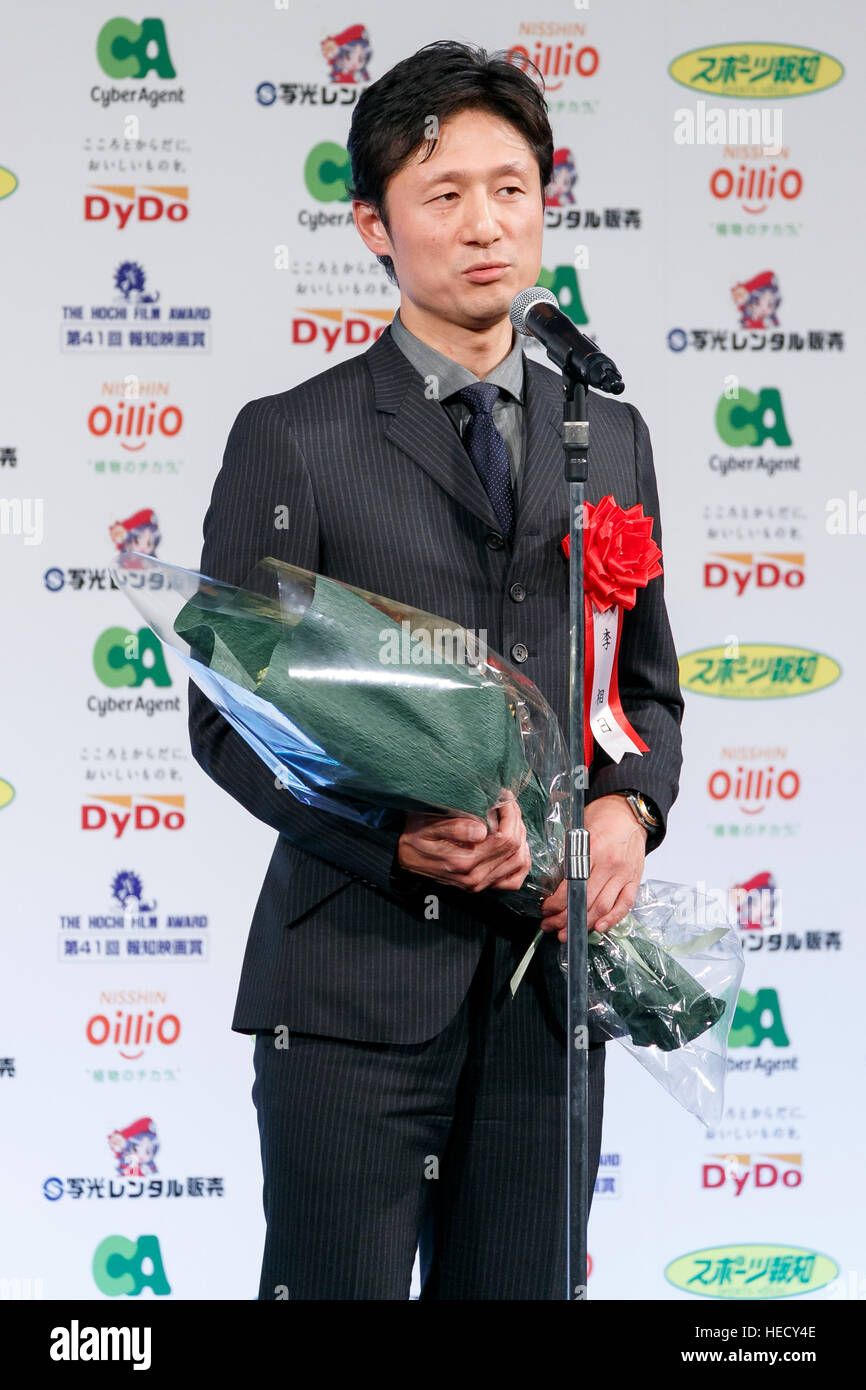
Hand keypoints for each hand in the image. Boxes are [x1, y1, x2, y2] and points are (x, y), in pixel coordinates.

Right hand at [396, 789, 531, 893]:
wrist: (403, 858)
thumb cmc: (415, 835)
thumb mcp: (427, 825)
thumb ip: (454, 828)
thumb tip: (482, 830)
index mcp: (464, 861)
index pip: (505, 838)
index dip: (511, 814)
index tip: (504, 796)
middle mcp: (476, 878)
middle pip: (515, 849)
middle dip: (517, 821)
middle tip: (508, 803)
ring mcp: (481, 885)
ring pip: (519, 863)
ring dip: (522, 838)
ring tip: (512, 819)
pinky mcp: (483, 886)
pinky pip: (514, 880)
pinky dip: (521, 861)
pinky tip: (516, 845)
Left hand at [539, 794, 646, 941]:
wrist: (629, 813)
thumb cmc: (602, 818)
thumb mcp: (579, 830)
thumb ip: (568, 854)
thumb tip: (549, 881)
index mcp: (592, 848)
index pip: (571, 883)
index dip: (556, 901)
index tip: (545, 908)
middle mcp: (610, 863)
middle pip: (586, 899)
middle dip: (565, 918)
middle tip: (550, 925)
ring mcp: (624, 873)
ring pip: (604, 906)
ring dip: (584, 923)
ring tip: (567, 932)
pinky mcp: (634, 879)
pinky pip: (625, 905)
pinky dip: (612, 919)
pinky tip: (598, 928)